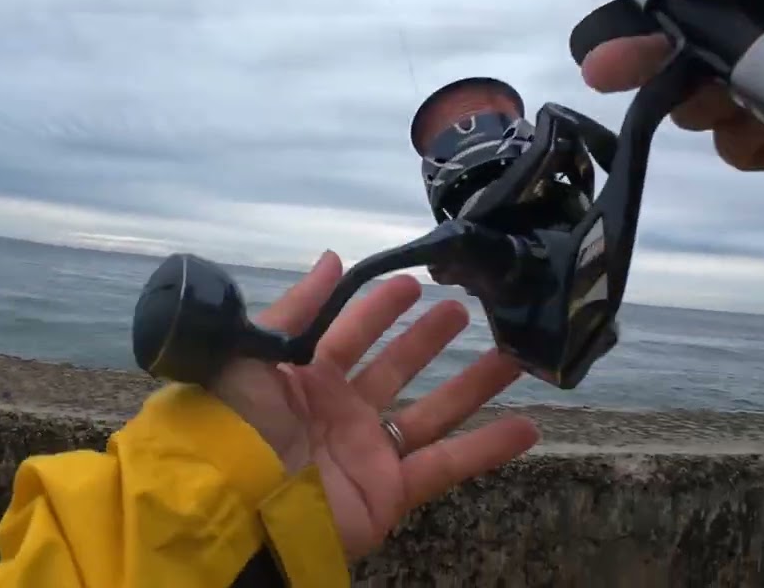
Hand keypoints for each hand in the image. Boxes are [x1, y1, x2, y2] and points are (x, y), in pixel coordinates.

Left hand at [209, 251, 538, 559]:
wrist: (236, 503)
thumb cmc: (235, 423)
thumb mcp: (253, 355)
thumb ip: (297, 309)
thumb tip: (334, 258)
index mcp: (302, 378)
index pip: (348, 334)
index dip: (378, 308)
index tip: (412, 280)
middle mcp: (339, 412)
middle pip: (395, 368)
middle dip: (427, 339)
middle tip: (464, 308)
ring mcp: (368, 451)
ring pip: (432, 412)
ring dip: (472, 386)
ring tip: (513, 355)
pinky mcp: (390, 489)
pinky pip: (446, 465)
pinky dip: (487, 449)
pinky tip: (527, 427)